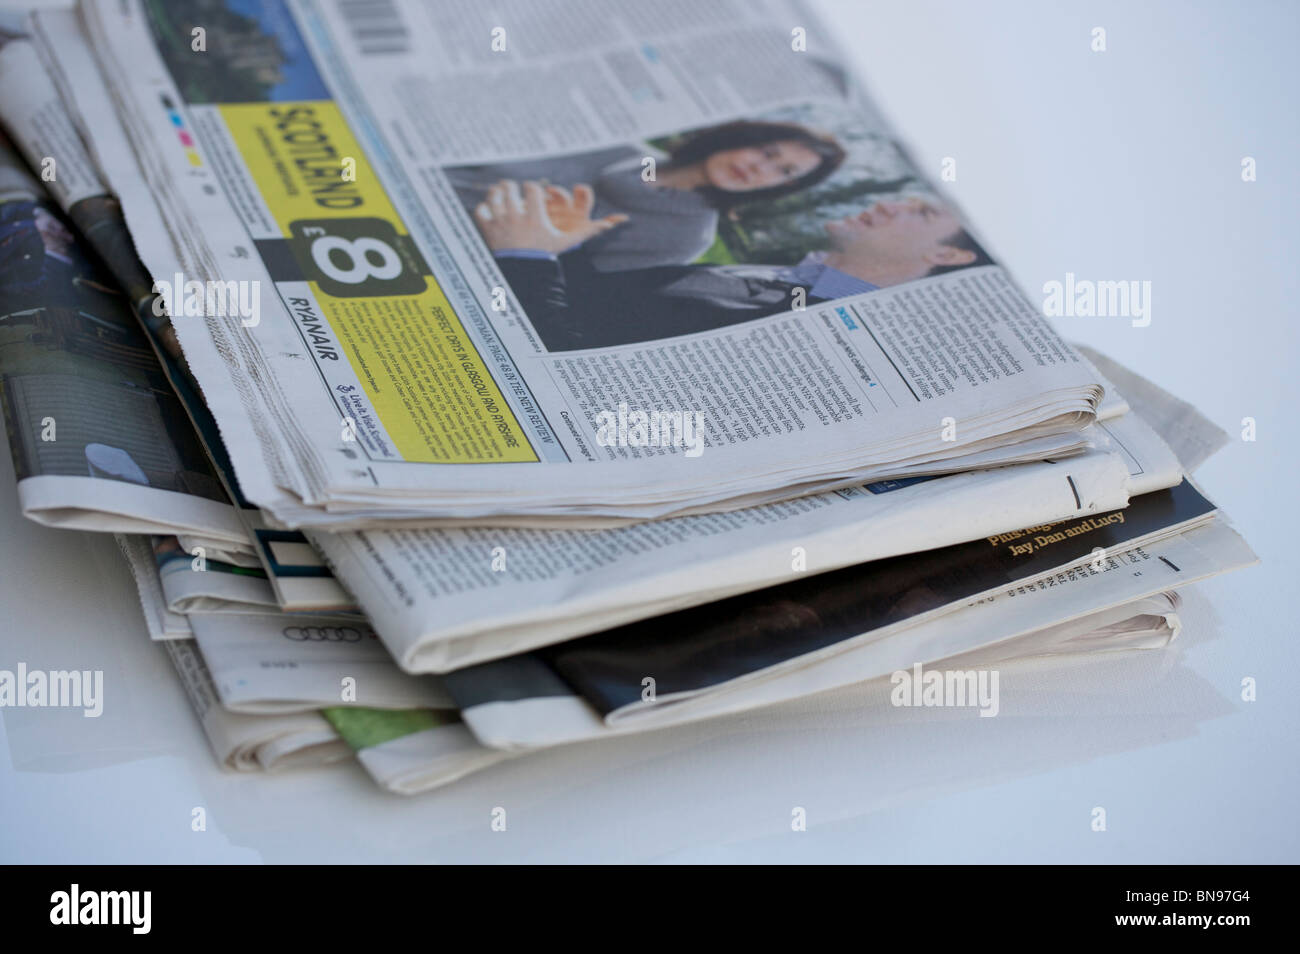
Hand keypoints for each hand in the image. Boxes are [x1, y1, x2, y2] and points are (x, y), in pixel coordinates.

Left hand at [475, 179, 625, 254]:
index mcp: (535, 216)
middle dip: (513, 187)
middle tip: (515, 192)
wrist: (525, 277)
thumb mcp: (569, 244)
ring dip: (498, 194)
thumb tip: (620, 221)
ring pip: (493, 195)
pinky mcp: (487, 230)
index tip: (534, 195)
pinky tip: (491, 211)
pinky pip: (481, 210)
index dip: (533, 188)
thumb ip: (591, 231)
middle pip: (509, 186)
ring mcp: (499, 223)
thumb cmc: (548, 258)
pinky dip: (485, 208)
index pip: (532, 187)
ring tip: (502, 197)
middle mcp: (516, 216)